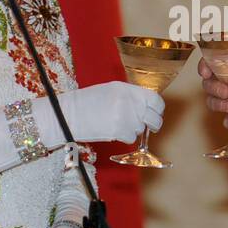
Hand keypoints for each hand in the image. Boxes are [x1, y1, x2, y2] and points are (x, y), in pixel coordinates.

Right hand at [36, 81, 163, 146]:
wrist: (68, 113)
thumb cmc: (87, 102)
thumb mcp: (111, 91)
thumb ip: (131, 96)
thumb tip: (147, 107)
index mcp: (128, 89)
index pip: (156, 100)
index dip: (158, 109)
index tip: (156, 113)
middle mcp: (130, 102)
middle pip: (154, 119)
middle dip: (153, 125)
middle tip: (149, 126)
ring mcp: (126, 117)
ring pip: (141, 130)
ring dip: (133, 130)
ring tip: (116, 123)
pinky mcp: (120, 131)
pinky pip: (131, 138)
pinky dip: (124, 137)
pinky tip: (112, 130)